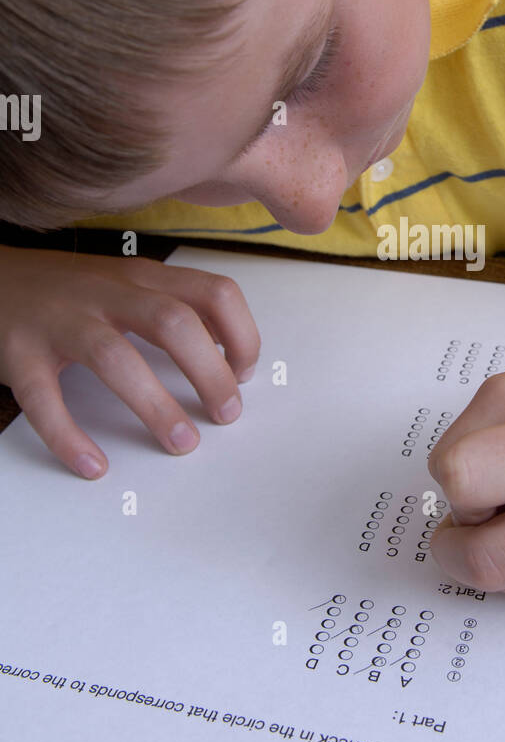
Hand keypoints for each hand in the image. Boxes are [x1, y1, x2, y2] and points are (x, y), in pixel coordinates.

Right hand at [0, 246, 259, 477]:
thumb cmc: (66, 293)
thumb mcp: (126, 285)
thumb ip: (174, 308)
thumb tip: (230, 356)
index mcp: (142, 277)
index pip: (214, 292)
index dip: (242, 336)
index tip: (245, 375)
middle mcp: (105, 292)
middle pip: (174, 322)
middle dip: (210, 373)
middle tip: (226, 414)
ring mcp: (59, 320)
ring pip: (115, 357)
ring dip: (155, 405)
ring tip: (181, 442)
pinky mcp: (18, 352)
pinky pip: (44, 397)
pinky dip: (70, 436)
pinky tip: (93, 464)